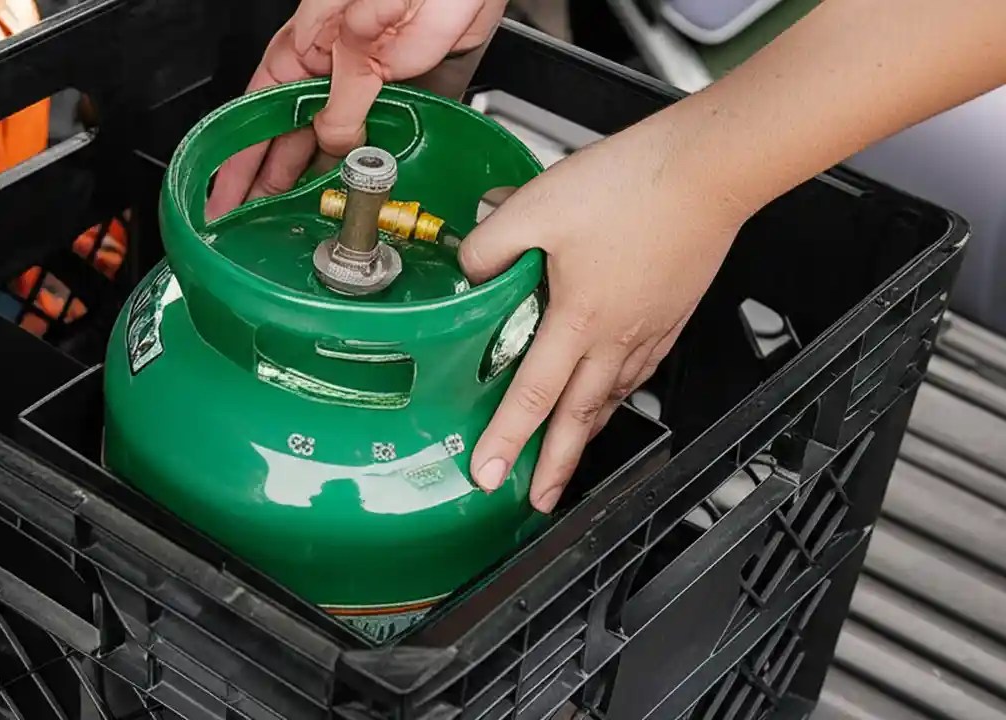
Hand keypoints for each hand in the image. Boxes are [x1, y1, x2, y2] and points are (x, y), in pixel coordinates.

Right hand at [205, 0, 506, 219]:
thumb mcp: (358, 43)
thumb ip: (343, 102)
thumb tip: (334, 145)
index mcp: (308, 43)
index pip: (260, 111)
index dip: (241, 158)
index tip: (226, 198)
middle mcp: (338, 62)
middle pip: (297, 131)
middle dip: (276, 178)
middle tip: (260, 222)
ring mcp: (378, 76)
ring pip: (343, 138)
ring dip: (327, 177)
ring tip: (306, 216)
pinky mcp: (423, 86)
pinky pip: (398, 134)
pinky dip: (383, 163)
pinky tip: (369, 190)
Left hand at [460, 113, 751, 512]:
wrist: (707, 167)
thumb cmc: (632, 185)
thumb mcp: (537, 206)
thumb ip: (491, 242)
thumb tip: (468, 267)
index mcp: (579, 317)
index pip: (532, 394)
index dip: (508, 439)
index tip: (488, 474)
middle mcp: (616, 335)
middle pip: (578, 417)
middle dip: (555, 465)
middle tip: (538, 499)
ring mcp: (649, 329)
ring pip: (611, 397)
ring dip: (587, 435)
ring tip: (571, 459)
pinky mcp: (671, 313)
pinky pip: (640, 371)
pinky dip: (620, 395)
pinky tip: (614, 394)